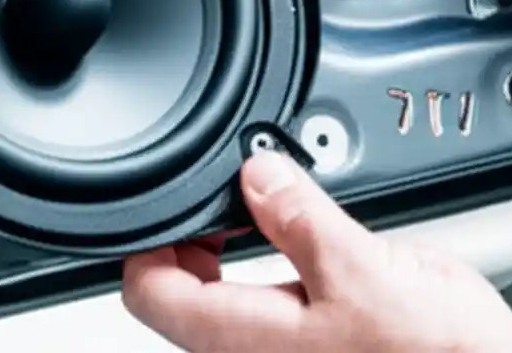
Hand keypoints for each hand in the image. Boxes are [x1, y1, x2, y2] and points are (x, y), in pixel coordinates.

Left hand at [122, 151, 511, 352]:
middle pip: (183, 291)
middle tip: (234, 194)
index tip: (176, 201)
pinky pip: (275, 298)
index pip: (148, 292)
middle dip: (203, 234)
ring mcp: (285, 351)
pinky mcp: (319, 343)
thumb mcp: (363, 268)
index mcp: (241, 342)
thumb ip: (300, 218)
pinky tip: (315, 240)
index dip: (152, 238)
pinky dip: (281, 261)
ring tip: (275, 207)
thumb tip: (256, 176)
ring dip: (242, 245)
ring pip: (229, 294)